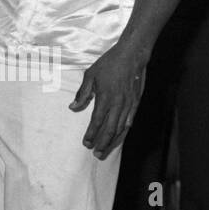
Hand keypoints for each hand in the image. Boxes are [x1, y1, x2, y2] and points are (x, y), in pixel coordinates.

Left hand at [71, 41, 146, 158]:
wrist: (132, 55)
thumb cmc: (109, 63)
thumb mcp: (90, 75)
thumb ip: (82, 93)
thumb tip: (72, 107)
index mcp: (105, 98)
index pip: (96, 122)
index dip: (91, 134)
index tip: (85, 143)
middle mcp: (117, 104)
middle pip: (109, 130)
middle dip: (101, 143)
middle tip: (95, 153)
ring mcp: (128, 105)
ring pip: (120, 128)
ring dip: (112, 141)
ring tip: (105, 150)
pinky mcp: (135, 102)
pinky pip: (129, 121)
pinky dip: (124, 131)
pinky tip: (120, 136)